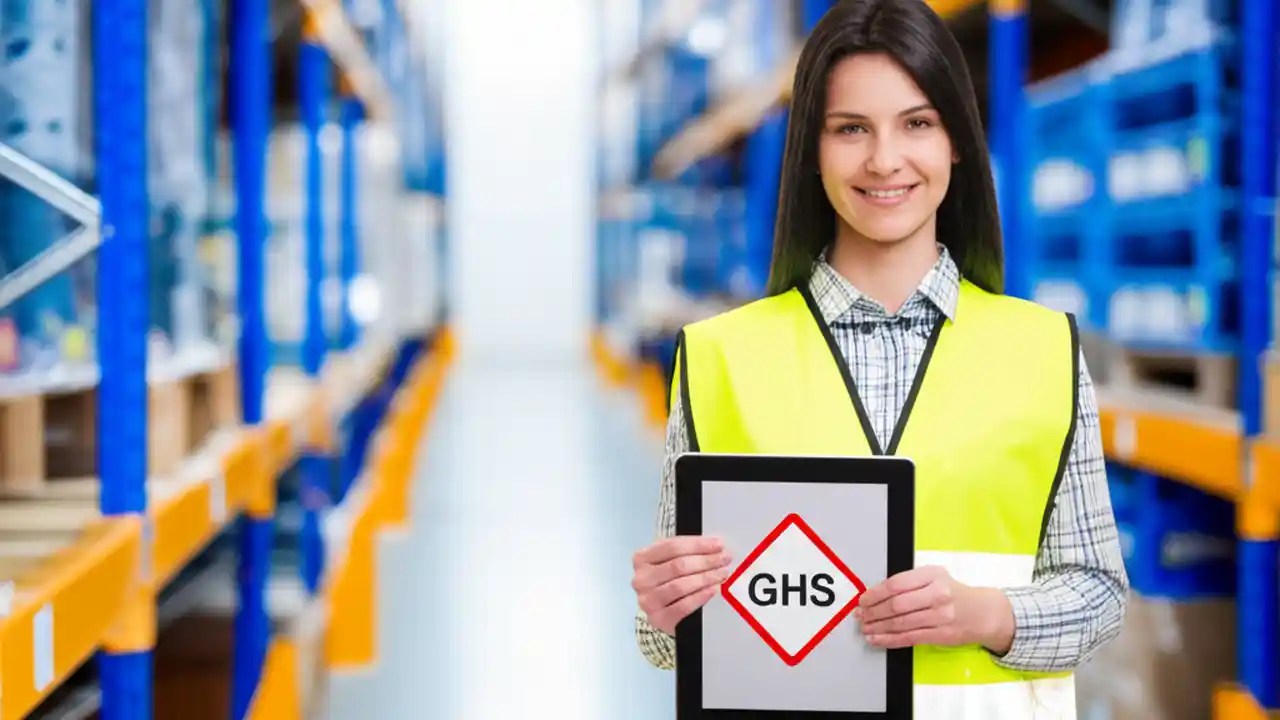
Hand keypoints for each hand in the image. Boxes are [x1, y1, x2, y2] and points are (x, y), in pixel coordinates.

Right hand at [632, 535, 733, 634]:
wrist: (662, 610)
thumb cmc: (669, 580)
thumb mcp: (670, 560)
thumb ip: (687, 551)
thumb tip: (715, 545)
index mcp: (641, 558)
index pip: (673, 546)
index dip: (699, 545)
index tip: (718, 544)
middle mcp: (641, 579)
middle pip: (678, 566)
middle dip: (706, 561)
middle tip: (725, 559)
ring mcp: (647, 600)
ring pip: (680, 585)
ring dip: (706, 578)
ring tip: (722, 574)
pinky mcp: (658, 618)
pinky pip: (683, 607)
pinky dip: (700, 597)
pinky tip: (713, 590)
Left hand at [853, 566, 1013, 652]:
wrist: (984, 613)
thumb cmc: (954, 593)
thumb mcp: (934, 576)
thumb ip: (909, 581)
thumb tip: (877, 593)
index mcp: (932, 575)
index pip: (896, 584)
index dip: (875, 593)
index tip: (863, 599)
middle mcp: (937, 595)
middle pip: (896, 605)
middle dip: (873, 612)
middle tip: (860, 615)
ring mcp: (940, 616)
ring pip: (900, 623)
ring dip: (877, 627)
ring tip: (865, 627)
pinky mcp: (941, 635)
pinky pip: (909, 638)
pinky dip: (889, 640)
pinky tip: (877, 639)